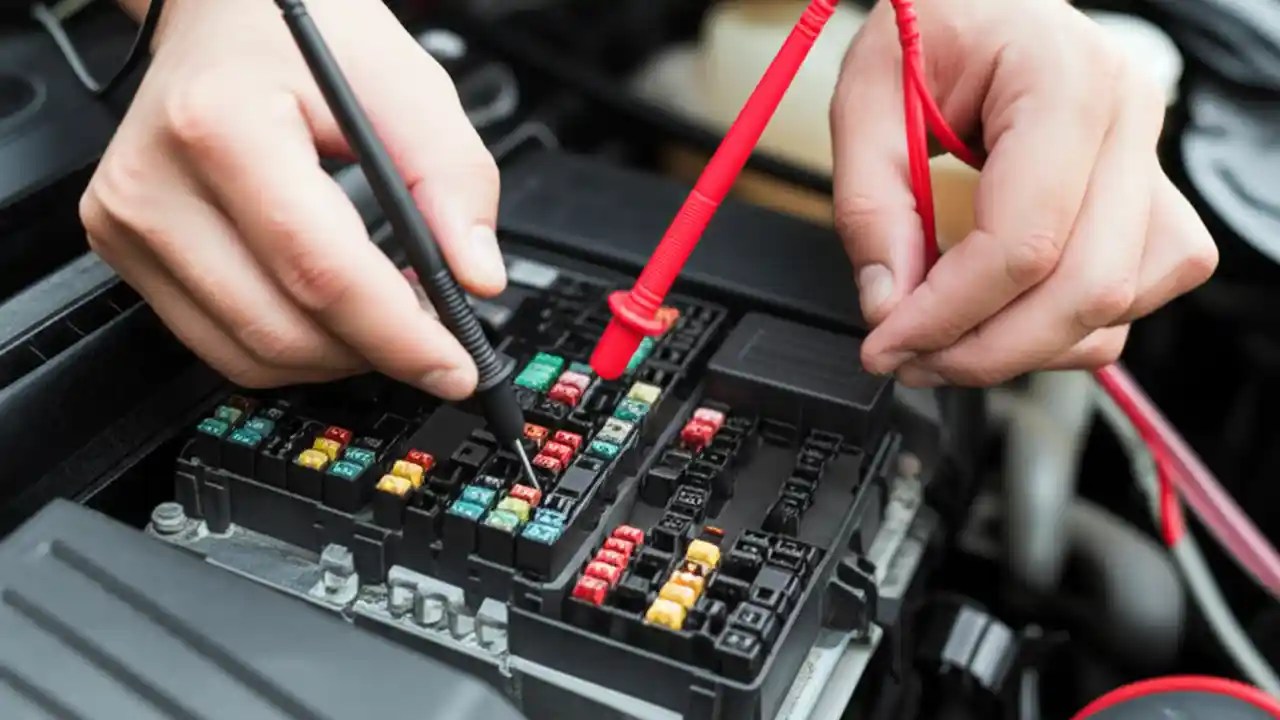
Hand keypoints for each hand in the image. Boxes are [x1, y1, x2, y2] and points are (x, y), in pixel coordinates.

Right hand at [82, 0, 504, 398]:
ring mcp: (128, 222)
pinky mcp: (122, 248)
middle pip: (282, 326)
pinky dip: (292, 347)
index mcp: (220, 124)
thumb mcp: (407, 85)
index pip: (320, 268)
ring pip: (249, 354)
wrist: (223, 11)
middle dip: (375, 352)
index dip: (398, 334)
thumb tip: (475, 279)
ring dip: (336, 358)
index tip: (455, 365)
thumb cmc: (305, 35)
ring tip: (385, 318)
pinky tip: (332, 313)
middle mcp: (154, 182)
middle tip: (435, 339)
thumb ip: (455, 182)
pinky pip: (220, 344)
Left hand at [830, 0, 1217, 386]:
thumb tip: (889, 305)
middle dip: (987, 350)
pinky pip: (1132, 294)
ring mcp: (1150, 160)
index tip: (885, 343)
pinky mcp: (1147, 197)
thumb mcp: (866, 97)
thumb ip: (869, 204)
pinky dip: (1065, 326)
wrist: (983, 0)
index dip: (948, 314)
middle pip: (1086, 288)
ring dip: (1030, 348)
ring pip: (1121, 303)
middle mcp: (1129, 120)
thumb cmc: (933, 27)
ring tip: (948, 342)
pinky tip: (1000, 315)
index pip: (1023, 239)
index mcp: (1063, 80)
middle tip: (910, 360)